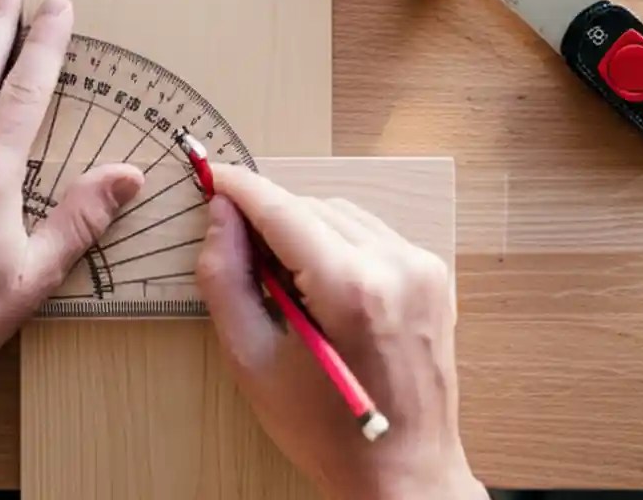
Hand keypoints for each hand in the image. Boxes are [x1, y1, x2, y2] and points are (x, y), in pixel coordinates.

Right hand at [195, 164, 484, 499]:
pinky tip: (321, 285)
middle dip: (270, 218)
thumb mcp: (252, 360)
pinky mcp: (434, 274)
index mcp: (350, 288)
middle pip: (311, 207)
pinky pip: (371, 233)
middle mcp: (395, 265)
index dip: (240, 188)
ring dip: (304, 230)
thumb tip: (219, 215)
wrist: (404, 473)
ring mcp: (422, 266)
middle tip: (239, 253)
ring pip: (342, 214)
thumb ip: (225, 279)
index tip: (208, 174)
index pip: (282, 209)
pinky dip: (337, 244)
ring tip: (283, 280)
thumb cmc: (323, 430)